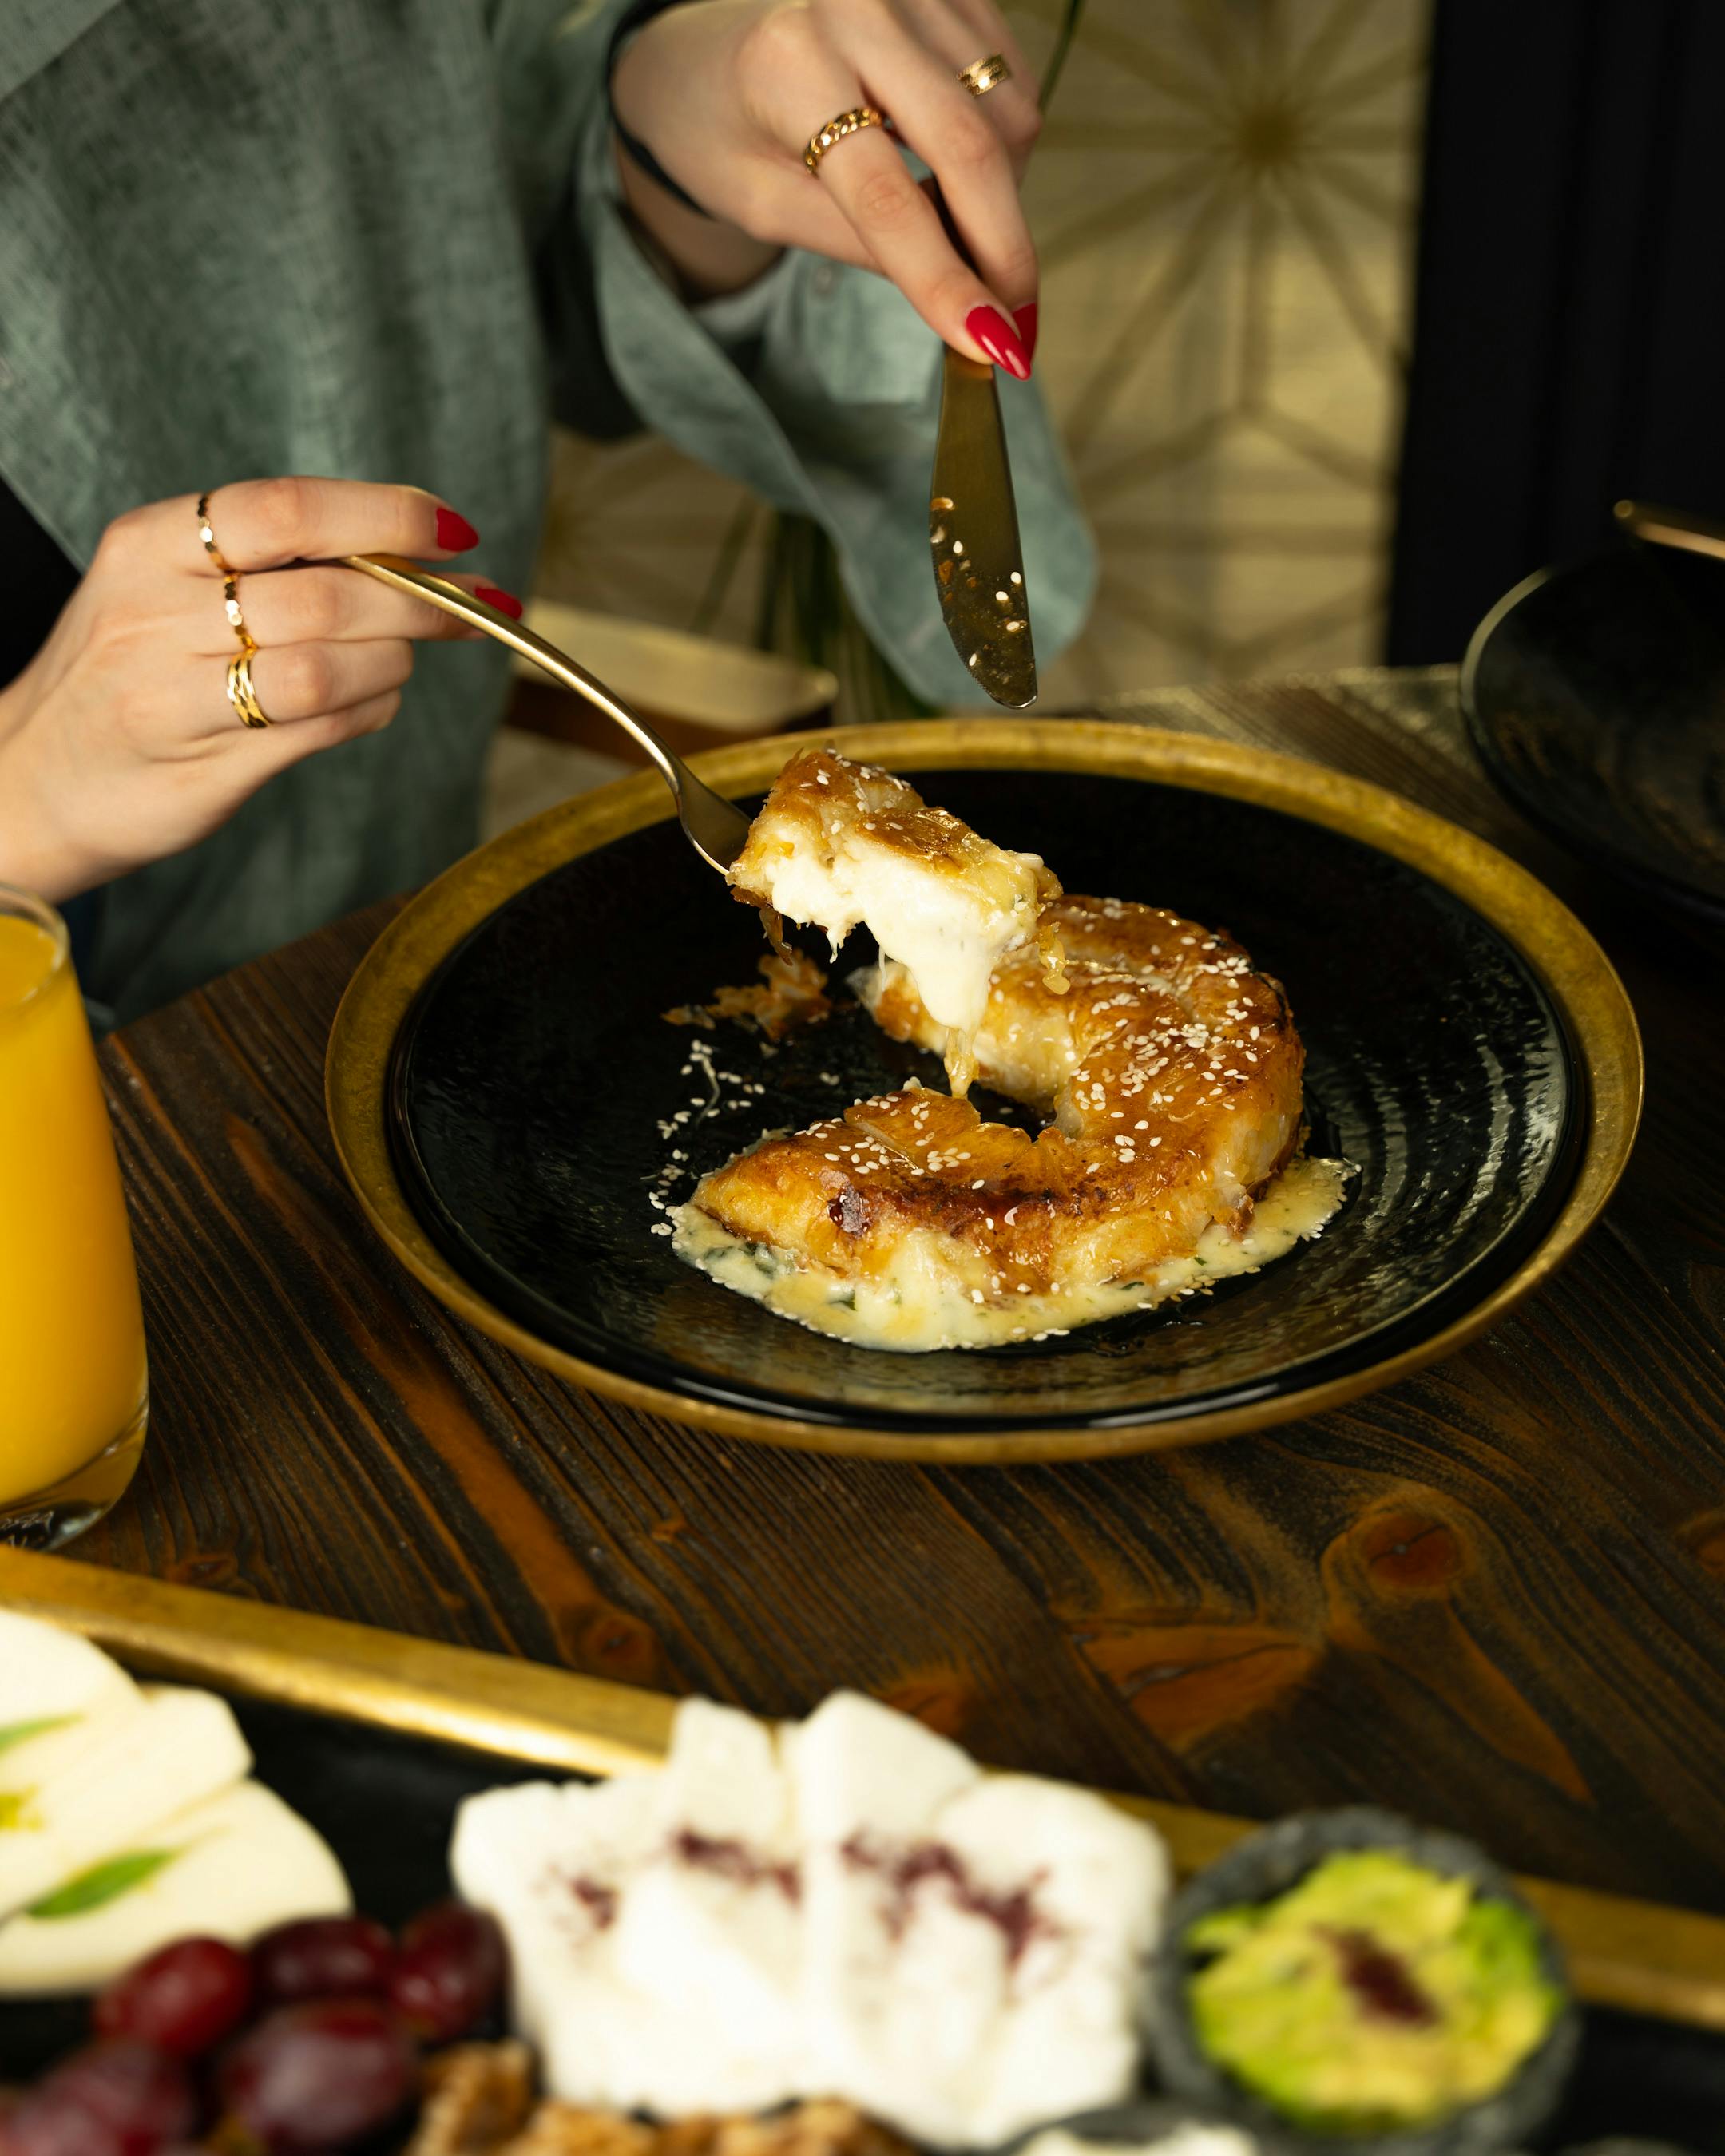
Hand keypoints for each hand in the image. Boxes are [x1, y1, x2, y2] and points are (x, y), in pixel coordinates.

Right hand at [0, 479, 518, 902]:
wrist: (29, 779)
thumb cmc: (123, 672)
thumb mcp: (165, 585)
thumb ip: (268, 560)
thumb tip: (405, 545)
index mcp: (150, 546)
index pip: (286, 510)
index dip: (384, 514)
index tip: (451, 528)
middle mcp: (155, 614)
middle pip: (325, 593)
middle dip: (417, 601)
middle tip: (470, 607)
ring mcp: (176, 696)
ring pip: (328, 665)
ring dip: (393, 662)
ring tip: (399, 660)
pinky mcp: (206, 767)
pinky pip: (321, 729)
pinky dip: (369, 710)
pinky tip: (370, 700)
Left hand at [612, 0, 1040, 372]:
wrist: (701, 45)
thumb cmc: (719, 130)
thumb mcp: (764, 205)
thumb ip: (859, 243)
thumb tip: (965, 292)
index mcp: (788, 66)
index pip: (887, 198)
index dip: (944, 280)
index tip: (994, 348)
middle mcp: (854, 5)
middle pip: (970, 148)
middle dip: (1004, 251)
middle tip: (1019, 330)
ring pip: (1008, 116)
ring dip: (1001, 197)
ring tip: (959, 231)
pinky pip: (1012, 83)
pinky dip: (1000, 145)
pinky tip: (957, 169)